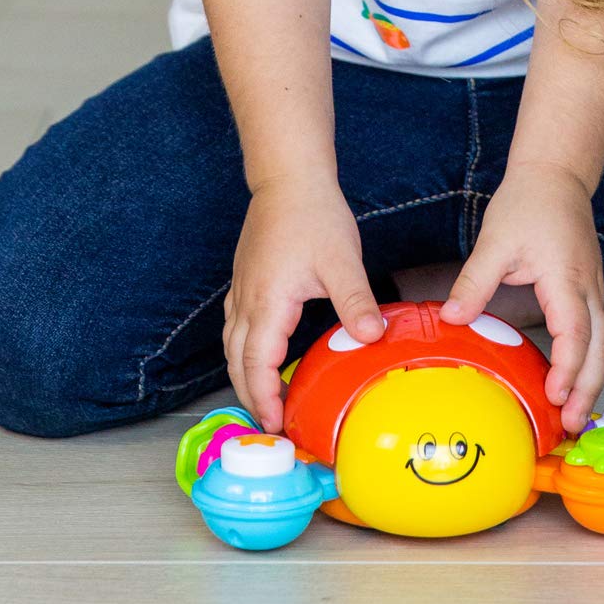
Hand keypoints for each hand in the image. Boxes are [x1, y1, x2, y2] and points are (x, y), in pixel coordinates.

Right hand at [222, 176, 383, 431]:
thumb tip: (372, 338)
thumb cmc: (312, 214)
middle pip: (237, 363)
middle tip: (271, 426)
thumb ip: (355, 302)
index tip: (276, 425)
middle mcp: (247, 301)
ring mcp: (242, 290)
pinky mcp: (245, 281)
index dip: (264, 399)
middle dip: (251, 398)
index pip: (257, 365)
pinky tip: (260, 355)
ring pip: (231, 346)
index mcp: (268, 303)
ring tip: (266, 400)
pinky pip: (235, 327)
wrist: (289, 178)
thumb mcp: (342, 261)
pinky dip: (243, 352)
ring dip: (245, 377)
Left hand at [437, 162, 603, 433]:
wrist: (556, 176)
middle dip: (590, 388)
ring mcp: (593, 290)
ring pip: (603, 343)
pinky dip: (589, 362)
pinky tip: (571, 381)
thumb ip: (474, 282)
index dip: (568, 367)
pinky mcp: (588, 291)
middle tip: (574, 425)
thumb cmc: (531, 203)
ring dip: (592, 379)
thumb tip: (452, 318)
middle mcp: (588, 288)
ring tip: (575, 415)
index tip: (555, 395)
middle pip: (601, 347)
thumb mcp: (495, 240)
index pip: (575, 331)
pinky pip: (596, 333)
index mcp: (567, 277)